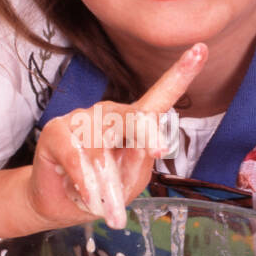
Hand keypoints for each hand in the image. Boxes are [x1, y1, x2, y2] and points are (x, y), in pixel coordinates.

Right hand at [25, 43, 207, 229]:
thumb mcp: (131, 181)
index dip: (180, 73)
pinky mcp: (56, 131)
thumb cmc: (102, 191)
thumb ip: (142, 161)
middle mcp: (108, 113)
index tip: (200, 49)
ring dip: (105, 182)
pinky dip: (84, 181)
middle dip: (147, 134)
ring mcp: (81, 118)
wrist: (62, 206)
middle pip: (134, 116)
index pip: (159, 96)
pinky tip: (86, 193)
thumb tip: (148, 144)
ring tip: (102, 201)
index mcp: (133, 123)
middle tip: (157, 150)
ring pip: (101, 146)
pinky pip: (76, 155)